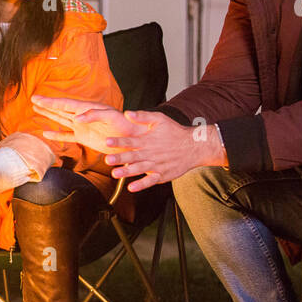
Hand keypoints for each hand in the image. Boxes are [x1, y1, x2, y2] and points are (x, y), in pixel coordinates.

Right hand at [32, 95, 140, 152]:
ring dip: (50, 115)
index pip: (64, 104)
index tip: (37, 98)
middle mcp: (82, 116)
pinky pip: (67, 136)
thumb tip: (77, 118)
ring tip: (37, 110)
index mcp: (87, 108)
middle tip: (33, 99)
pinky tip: (46, 133)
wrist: (131, 139)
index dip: (50, 102)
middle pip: (60, 109)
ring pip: (61, 119)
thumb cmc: (124, 125)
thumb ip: (94, 115)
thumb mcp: (110, 117)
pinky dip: (57, 135)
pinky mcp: (84, 138)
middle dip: (47, 105)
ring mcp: (82, 127)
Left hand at [103, 111, 226, 191]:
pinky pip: (150, 181)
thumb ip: (143, 116)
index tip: (107, 141)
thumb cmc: (175, 132)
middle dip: (120, 158)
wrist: (193, 146)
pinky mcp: (162, 175)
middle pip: (133, 156)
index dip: (118, 141)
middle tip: (108, 160)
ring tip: (115, 174)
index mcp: (147, 140)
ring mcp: (156, 165)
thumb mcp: (160, 119)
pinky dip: (141, 184)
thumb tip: (127, 113)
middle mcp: (150, 153)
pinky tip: (131, 187)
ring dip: (127, 172)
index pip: (130, 140)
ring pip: (139, 169)